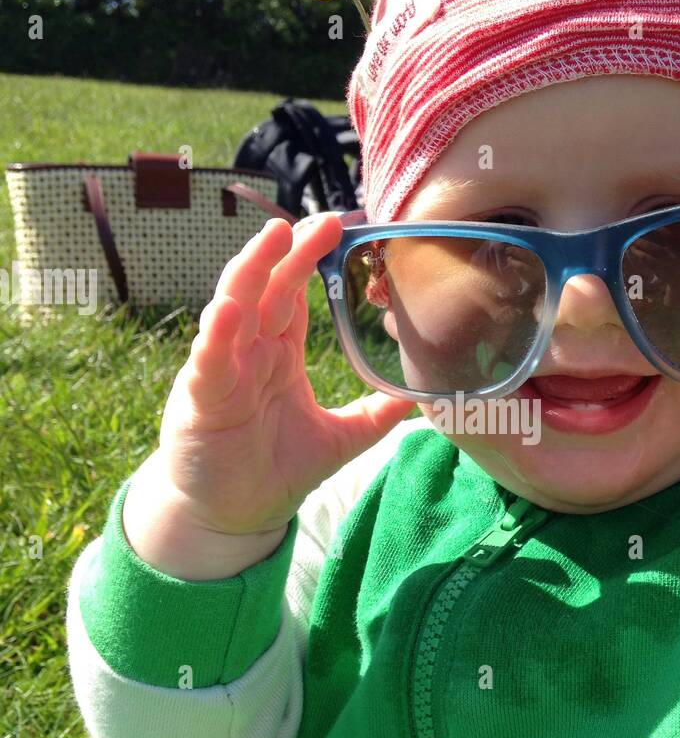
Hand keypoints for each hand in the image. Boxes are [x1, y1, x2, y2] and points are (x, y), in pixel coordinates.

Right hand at [145, 213, 413, 537]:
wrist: (232, 517)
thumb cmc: (274, 471)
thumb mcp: (339, 439)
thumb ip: (374, 416)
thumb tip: (419, 399)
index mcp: (279, 354)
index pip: (295, 294)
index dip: (313, 260)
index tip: (342, 230)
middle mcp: (250, 352)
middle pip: (269, 289)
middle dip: (292, 252)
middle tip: (323, 220)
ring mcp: (224, 372)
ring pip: (233, 308)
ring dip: (250, 271)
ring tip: (272, 236)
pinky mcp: (202, 400)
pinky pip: (209, 360)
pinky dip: (217, 334)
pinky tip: (229, 309)